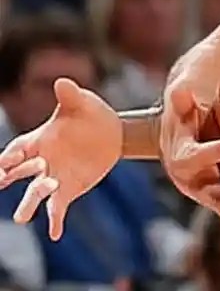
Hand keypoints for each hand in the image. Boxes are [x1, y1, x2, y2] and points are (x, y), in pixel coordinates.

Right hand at [0, 79, 120, 239]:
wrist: (112, 132)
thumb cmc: (90, 114)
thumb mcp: (82, 103)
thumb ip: (70, 96)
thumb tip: (62, 82)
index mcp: (37, 140)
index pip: (16, 151)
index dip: (8, 157)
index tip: (4, 164)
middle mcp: (40, 161)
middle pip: (20, 174)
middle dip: (12, 178)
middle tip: (4, 181)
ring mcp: (52, 177)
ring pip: (35, 194)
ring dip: (28, 204)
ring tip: (22, 218)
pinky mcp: (68, 189)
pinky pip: (58, 207)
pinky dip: (56, 219)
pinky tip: (55, 233)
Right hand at [160, 49, 219, 240]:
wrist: (185, 101)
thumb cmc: (193, 82)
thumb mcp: (188, 76)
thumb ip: (185, 86)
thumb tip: (182, 92)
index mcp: (179, 150)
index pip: (193, 157)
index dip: (216, 153)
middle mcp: (192, 176)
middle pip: (213, 197)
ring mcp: (208, 187)